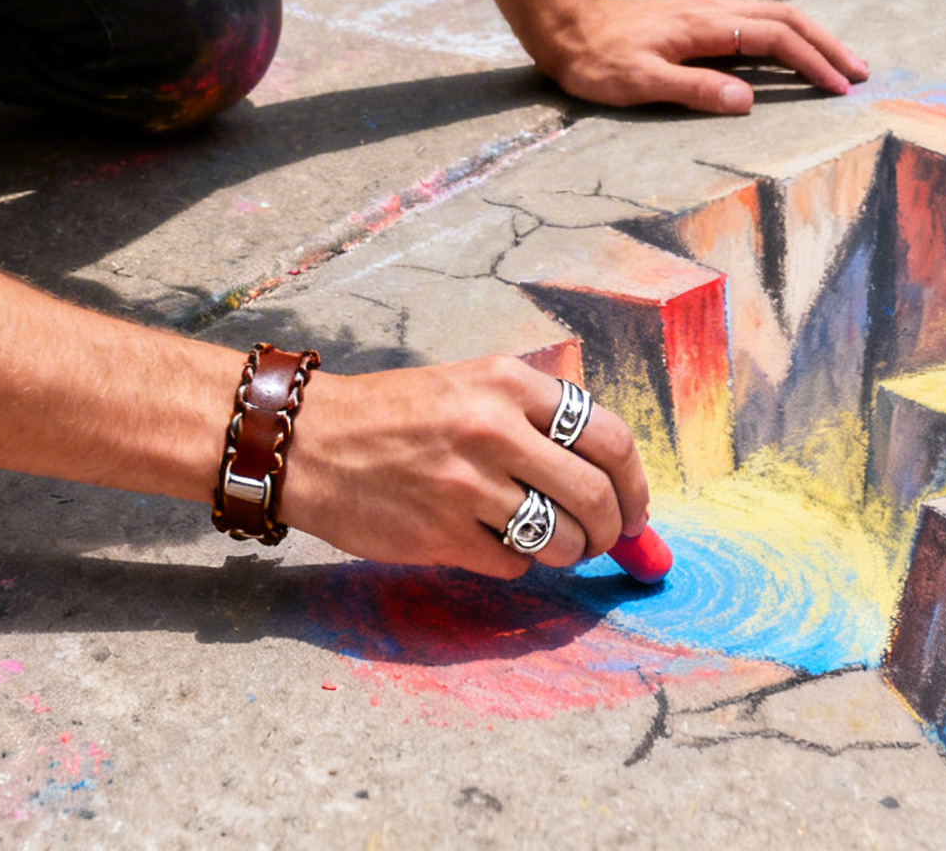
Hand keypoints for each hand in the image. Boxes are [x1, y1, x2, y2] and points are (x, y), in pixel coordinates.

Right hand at [278, 357, 647, 577]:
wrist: (309, 442)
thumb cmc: (396, 415)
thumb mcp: (471, 386)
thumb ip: (537, 420)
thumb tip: (614, 480)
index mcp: (508, 383)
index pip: (609, 438)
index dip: (636, 482)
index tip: (635, 507)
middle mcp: (493, 429)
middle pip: (595, 495)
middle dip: (613, 529)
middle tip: (605, 539)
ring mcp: (467, 485)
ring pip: (561, 539)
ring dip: (568, 552)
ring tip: (549, 543)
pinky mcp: (441, 534)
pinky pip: (513, 563)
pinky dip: (515, 562)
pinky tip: (490, 542)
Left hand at [536, 0, 867, 114]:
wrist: (563, 25)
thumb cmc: (596, 59)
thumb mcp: (640, 82)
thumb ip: (694, 90)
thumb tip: (747, 101)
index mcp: (706, 25)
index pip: (775, 39)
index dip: (812, 63)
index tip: (839, 88)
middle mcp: (712, 10)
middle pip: (787, 17)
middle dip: (827, 43)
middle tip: (860, 71)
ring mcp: (706, 11)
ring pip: (773, 14)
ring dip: (810, 36)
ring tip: (838, 61)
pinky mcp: (696, 18)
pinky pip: (755, 20)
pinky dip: (785, 34)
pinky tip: (789, 51)